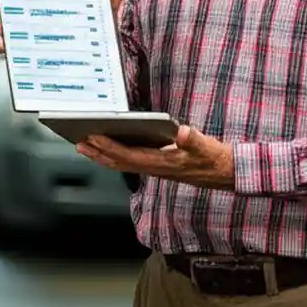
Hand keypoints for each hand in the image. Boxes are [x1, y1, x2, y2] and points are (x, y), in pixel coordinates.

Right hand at [0, 0, 128, 55]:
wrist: (112, 63)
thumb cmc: (106, 34)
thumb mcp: (108, 12)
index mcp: (56, 8)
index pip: (28, 0)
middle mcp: (45, 25)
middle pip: (15, 19)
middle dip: (1, 19)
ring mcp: (42, 44)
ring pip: (14, 39)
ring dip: (4, 39)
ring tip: (0, 41)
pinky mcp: (44, 62)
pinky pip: (23, 60)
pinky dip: (13, 58)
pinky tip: (8, 55)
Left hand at [76, 124, 234, 190]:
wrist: (227, 174)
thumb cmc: (216, 160)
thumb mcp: (208, 148)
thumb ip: (195, 141)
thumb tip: (184, 132)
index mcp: (164, 163)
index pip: (130, 156)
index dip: (110, 148)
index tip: (93, 138)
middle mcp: (156, 168)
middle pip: (120, 163)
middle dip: (98, 154)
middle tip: (79, 143)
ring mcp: (157, 168)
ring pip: (124, 163)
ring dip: (103, 156)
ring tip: (86, 146)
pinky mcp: (160, 165)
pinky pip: (132, 161)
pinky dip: (117, 155)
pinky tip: (110, 148)